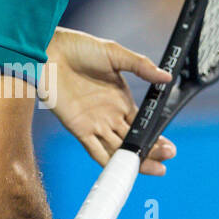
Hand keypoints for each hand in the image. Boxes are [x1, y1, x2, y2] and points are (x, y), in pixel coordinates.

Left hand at [44, 27, 176, 175]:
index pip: (143, 124)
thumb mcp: (114, 53)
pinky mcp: (79, 129)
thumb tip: (167, 77)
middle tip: (168, 157)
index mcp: (121, 100)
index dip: (156, 136)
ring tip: (156, 168)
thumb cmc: (79, 48)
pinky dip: (110, 162)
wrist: (49, 52)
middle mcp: (110, 115)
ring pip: (119, 149)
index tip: (170, 147)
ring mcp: (95, 124)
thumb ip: (141, 66)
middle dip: (151, 151)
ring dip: (136, 160)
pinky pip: (96, 151)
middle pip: (133, 140)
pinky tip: (124, 170)